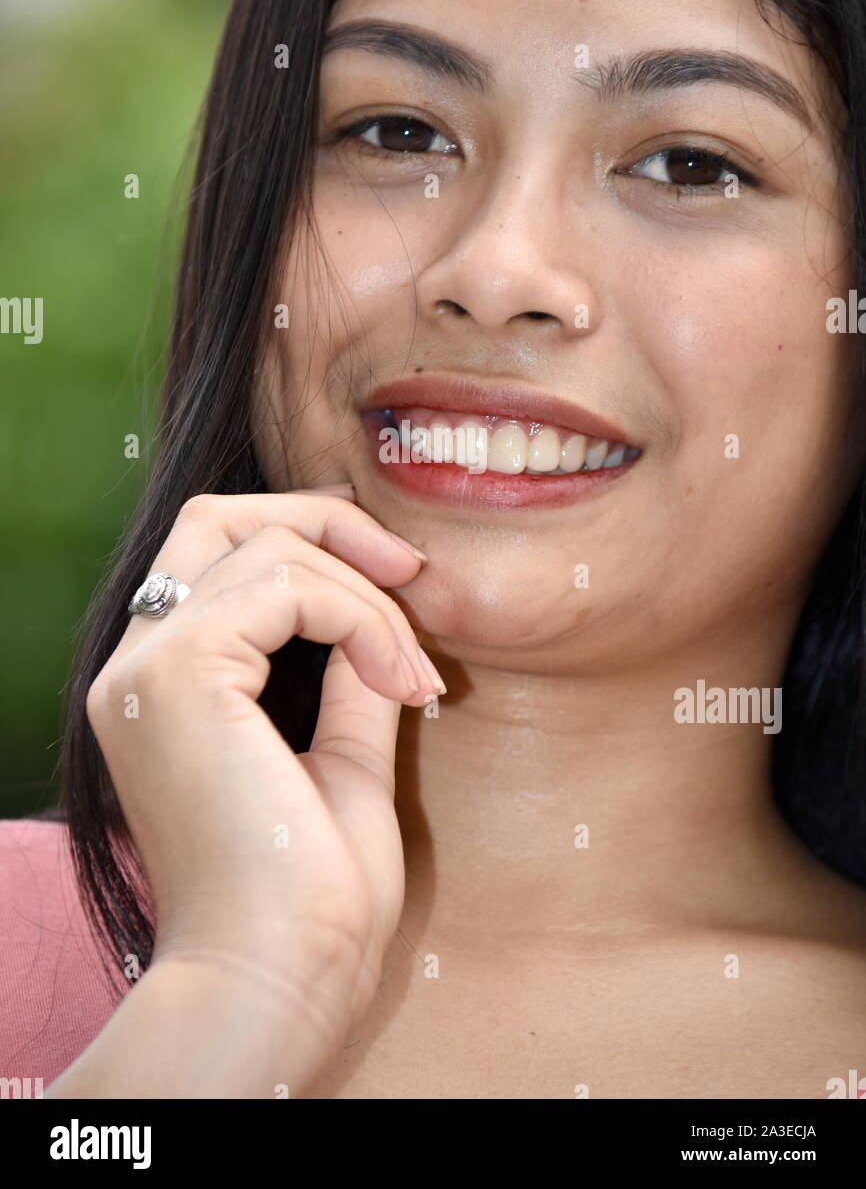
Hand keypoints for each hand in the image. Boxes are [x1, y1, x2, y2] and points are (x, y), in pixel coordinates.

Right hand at [85, 486, 443, 1075]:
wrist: (282, 975)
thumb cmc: (312, 893)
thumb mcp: (344, 756)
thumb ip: (349, 675)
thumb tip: (383, 611)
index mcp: (163, 688)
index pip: (219, 555)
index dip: (315, 544)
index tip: (405, 588)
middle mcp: (136, 667)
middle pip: (217, 517)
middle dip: (325, 522)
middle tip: (410, 570)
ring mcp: (146, 666)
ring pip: (265, 545)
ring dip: (366, 594)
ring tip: (414, 675)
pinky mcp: (179, 673)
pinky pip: (286, 587)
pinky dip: (361, 618)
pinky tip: (401, 683)